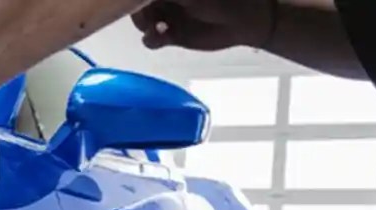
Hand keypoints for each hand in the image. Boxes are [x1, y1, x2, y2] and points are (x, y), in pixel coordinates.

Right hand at [132, 0, 275, 50]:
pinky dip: (150, 39)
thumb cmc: (220, 0)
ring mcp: (167, 16)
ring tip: (155, 27)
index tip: (131, 3)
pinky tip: (159, 36)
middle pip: (137, 5)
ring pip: (142, 21)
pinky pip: (151, 39)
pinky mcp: (171, 35)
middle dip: (138, 10)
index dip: (134, 0)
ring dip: (144, 24)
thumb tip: (141, 0)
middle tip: (146, 15)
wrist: (244, 22)